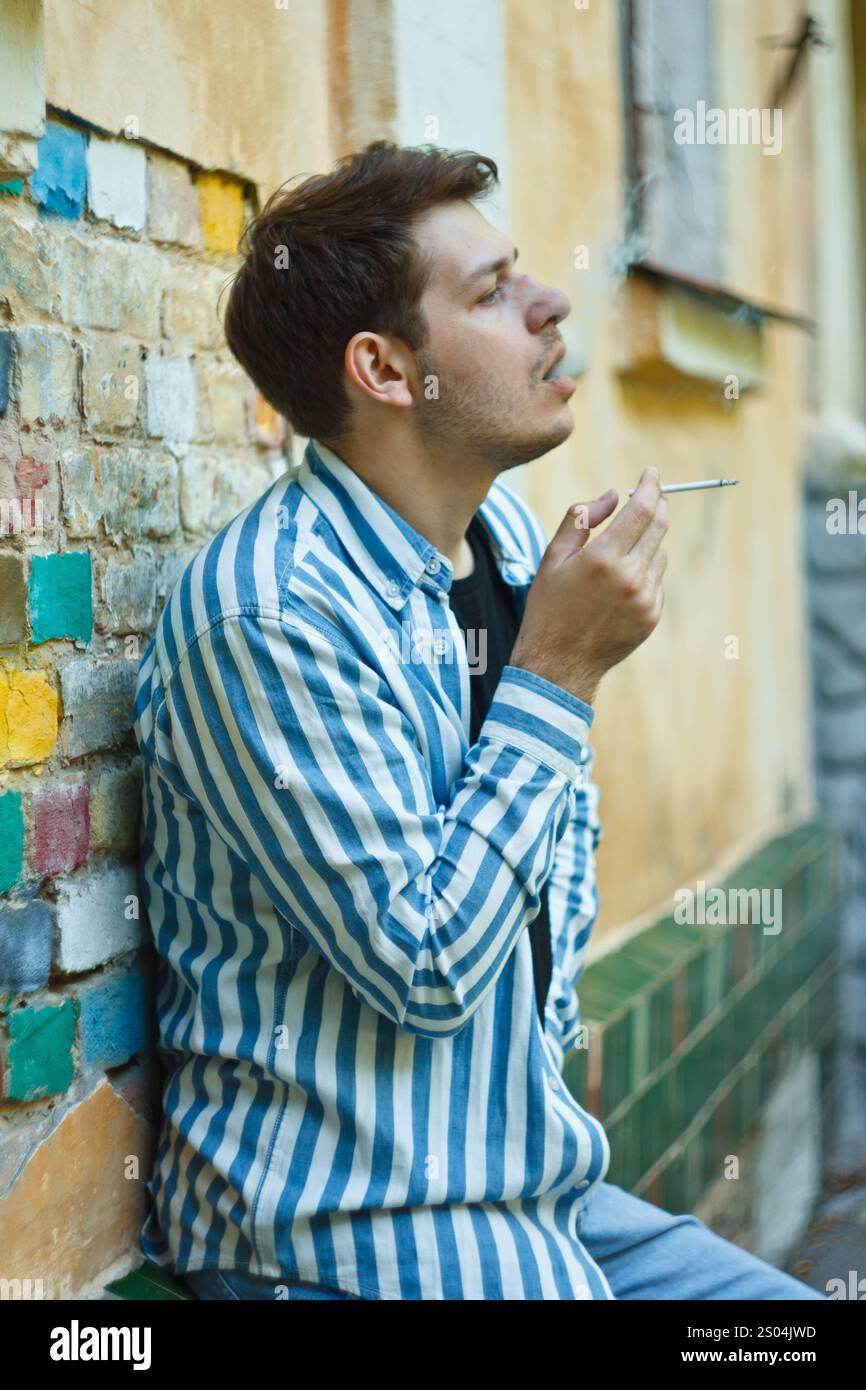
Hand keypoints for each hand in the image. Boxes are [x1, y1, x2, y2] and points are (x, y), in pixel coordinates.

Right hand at [509, 468, 667, 704]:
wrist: (558, 662)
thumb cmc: (549, 606)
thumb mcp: (552, 557)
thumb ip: (580, 519)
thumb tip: (612, 496)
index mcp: (603, 559)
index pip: (641, 509)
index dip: (650, 485)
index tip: (651, 473)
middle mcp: (630, 578)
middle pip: (659, 526)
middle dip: (655, 506)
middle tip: (645, 499)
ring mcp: (645, 599)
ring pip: (660, 553)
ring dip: (646, 543)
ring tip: (616, 557)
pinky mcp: (652, 616)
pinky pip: (656, 581)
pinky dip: (644, 573)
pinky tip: (617, 588)